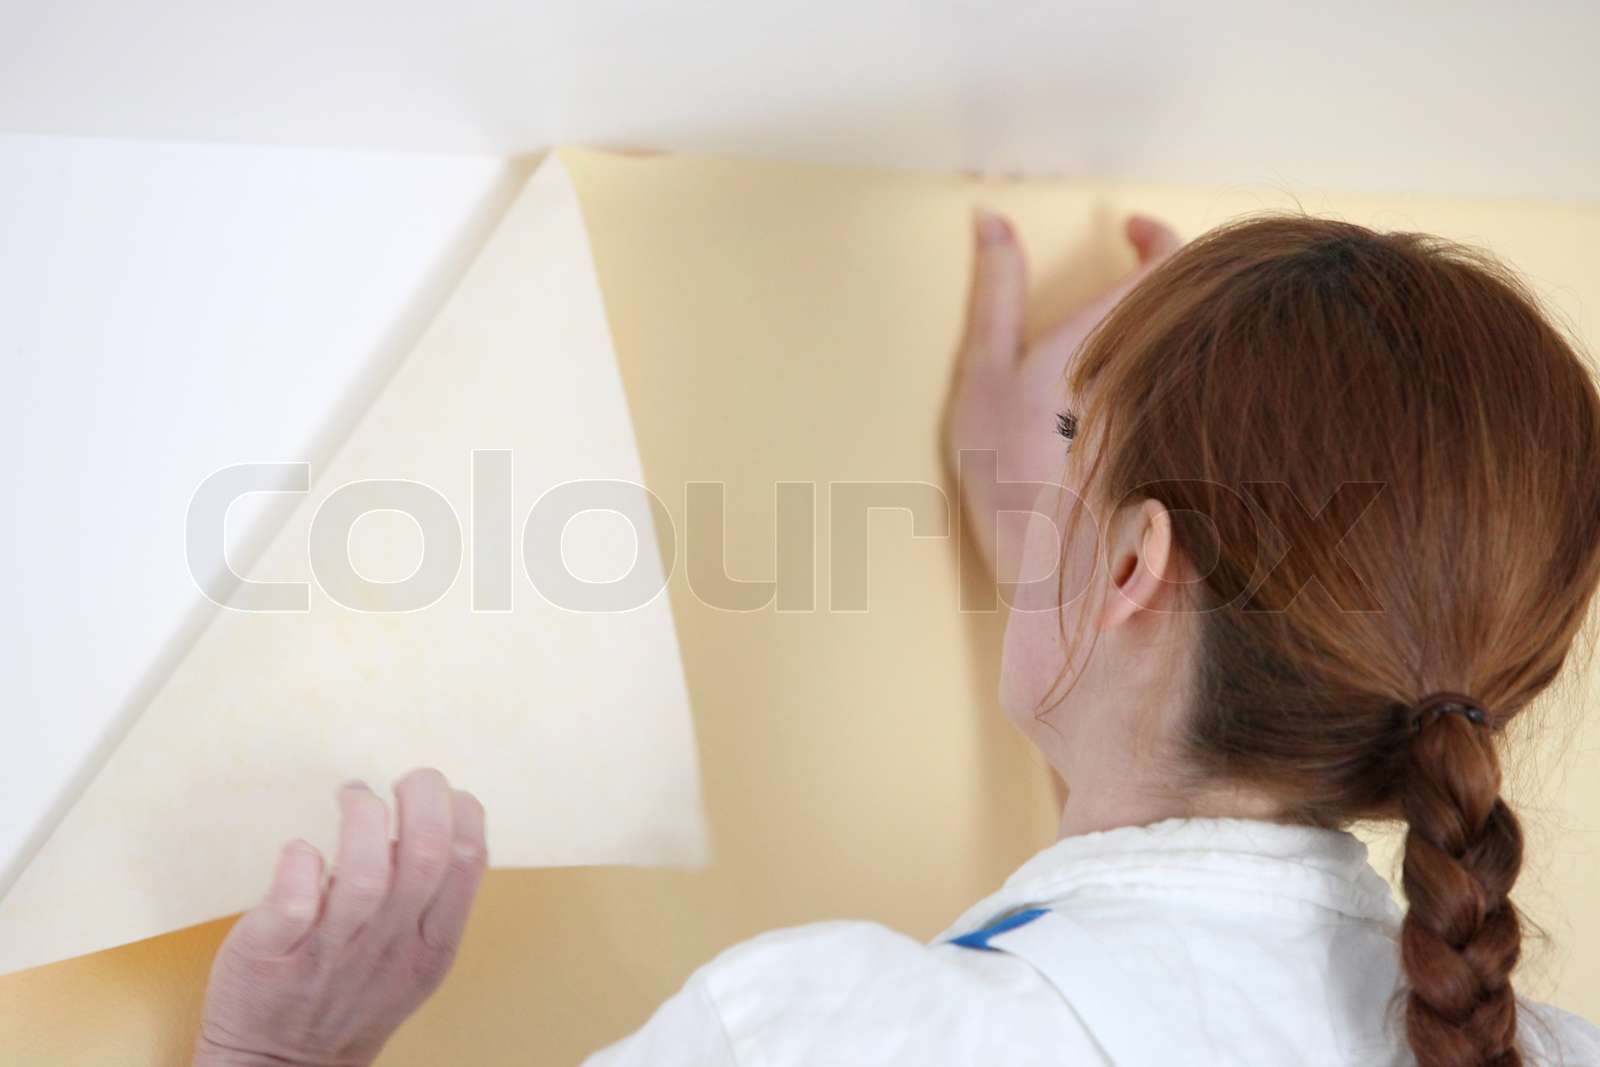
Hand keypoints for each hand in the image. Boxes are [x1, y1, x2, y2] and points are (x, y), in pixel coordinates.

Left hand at [194, 769, 487, 1066]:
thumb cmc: (350, 998)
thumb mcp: (415, 958)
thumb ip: (431, 899)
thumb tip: (434, 818)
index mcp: (432, 944)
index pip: (468, 860)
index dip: (461, 810)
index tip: (442, 794)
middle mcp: (388, 945)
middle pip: (424, 853)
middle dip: (422, 795)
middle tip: (404, 781)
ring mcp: (330, 951)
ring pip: (363, 873)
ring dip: (362, 816)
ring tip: (353, 796)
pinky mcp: (270, 953)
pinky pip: (291, 899)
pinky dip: (299, 861)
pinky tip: (300, 851)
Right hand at [945, 210, 1181, 581]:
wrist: (1050, 581)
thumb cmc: (1005, 480)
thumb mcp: (982, 378)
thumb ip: (994, 293)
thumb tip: (992, 217)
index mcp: (1116, 341)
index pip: (1168, 258)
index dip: (1155, 232)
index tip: (1135, 226)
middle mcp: (1164, 372)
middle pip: (1190, 306)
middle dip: (1161, 293)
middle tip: (1126, 292)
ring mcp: (1188, 414)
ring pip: (1200, 354)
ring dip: (1175, 345)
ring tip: (1130, 363)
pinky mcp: (1201, 456)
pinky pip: (1206, 402)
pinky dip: (1186, 395)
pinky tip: (1149, 424)